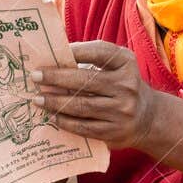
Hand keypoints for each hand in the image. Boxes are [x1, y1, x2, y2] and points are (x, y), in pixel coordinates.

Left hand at [31, 41, 154, 150]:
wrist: (146, 117)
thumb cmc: (121, 85)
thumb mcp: (116, 66)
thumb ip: (92, 57)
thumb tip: (54, 59)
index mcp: (126, 63)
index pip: (99, 52)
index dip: (75, 51)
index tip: (51, 52)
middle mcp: (127, 86)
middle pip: (86, 80)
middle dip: (56, 77)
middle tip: (35, 76)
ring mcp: (122, 110)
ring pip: (82, 106)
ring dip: (55, 101)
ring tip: (38, 98)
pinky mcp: (115, 131)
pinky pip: (84, 126)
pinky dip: (65, 120)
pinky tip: (53, 115)